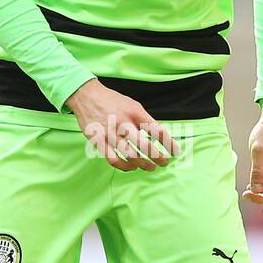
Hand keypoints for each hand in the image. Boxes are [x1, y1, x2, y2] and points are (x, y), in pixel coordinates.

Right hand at [66, 79, 180, 170]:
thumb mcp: (133, 105)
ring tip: (150, 167)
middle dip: (157, 157)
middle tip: (164, 162)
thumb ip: (144, 120)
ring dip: (143, 164)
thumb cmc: (113, 101)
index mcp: (134, 112)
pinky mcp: (98, 141)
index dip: (169, 143)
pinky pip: (113, 159)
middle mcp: (123, 123)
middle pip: (144, 146)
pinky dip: (125, 166)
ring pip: (130, 155)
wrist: (87, 96)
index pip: (156, 130)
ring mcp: (110, 133)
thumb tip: (158, 137)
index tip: (176, 151)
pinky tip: (132, 167)